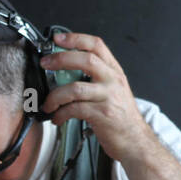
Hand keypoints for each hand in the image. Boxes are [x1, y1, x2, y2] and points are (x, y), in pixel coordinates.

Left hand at [40, 32, 151, 161]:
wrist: (135, 140)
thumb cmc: (121, 117)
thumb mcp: (114, 90)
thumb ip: (96, 77)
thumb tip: (65, 70)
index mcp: (114, 71)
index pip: (96, 45)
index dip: (75, 38)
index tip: (57, 38)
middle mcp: (113, 81)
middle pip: (85, 60)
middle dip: (60, 59)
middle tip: (45, 63)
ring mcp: (108, 97)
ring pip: (75, 88)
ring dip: (55, 95)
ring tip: (48, 103)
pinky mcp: (102, 115)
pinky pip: (74, 109)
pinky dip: (61, 113)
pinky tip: (57, 117)